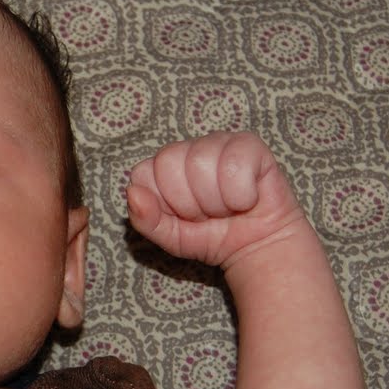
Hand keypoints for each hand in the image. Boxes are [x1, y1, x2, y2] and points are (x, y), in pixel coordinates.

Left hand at [125, 131, 305, 268]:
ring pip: (200, 163)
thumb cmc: (212, 237)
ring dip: (216, 201)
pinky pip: (234, 164)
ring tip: (227, 207)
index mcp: (162, 166)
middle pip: (168, 164)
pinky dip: (241, 194)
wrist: (257, 246)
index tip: (182, 217)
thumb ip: (146, 219)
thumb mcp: (171, 238)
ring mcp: (217, 142)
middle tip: (207, 214)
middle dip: (189, 204)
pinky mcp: (249, 144)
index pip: (143, 174)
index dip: (163, 204)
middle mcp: (187, 148)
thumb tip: (132, 193)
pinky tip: (247, 198)